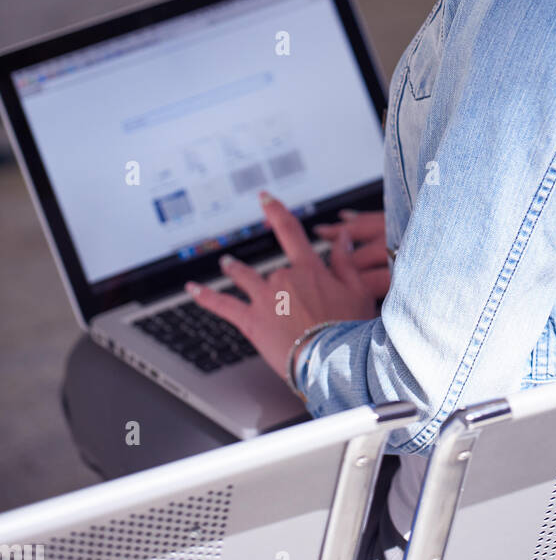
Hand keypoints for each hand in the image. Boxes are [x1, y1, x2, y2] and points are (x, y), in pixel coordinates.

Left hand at [185, 191, 378, 383]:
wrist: (334, 361)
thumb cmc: (350, 329)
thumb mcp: (357, 290)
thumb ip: (345, 260)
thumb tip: (341, 236)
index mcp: (308, 269)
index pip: (289, 231)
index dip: (276, 211)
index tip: (265, 198)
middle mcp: (283, 278)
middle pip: (274, 267)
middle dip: (276, 277)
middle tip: (284, 293)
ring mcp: (264, 299)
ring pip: (243, 277)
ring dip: (234, 269)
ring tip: (226, 264)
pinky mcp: (251, 321)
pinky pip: (223, 305)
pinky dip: (205, 296)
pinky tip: (193, 289)